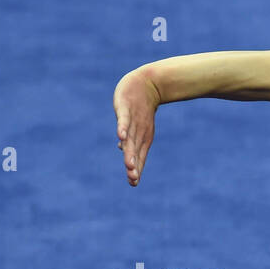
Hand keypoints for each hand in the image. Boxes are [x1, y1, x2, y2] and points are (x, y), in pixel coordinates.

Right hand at [113, 68, 161, 185]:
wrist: (148, 85)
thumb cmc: (141, 108)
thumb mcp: (135, 124)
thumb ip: (129, 137)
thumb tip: (122, 149)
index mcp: (141, 138)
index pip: (138, 157)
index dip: (136, 169)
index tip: (134, 183)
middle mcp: (138, 132)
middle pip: (135, 151)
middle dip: (133, 165)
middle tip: (133, 178)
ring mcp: (133, 121)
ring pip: (130, 139)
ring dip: (129, 152)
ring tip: (128, 165)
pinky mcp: (126, 109)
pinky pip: (124, 120)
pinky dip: (123, 128)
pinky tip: (121, 137)